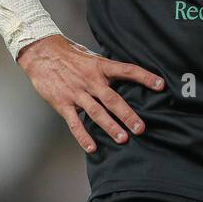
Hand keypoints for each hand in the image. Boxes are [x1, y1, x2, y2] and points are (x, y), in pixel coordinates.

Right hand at [17, 35, 164, 152]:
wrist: (41, 53)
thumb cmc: (69, 55)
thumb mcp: (91, 57)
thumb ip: (107, 69)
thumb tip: (126, 77)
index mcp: (100, 66)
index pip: (127, 70)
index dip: (145, 77)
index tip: (160, 85)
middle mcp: (91, 81)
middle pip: (113, 99)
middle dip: (128, 114)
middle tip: (141, 128)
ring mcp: (76, 93)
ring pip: (96, 113)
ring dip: (110, 127)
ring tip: (123, 139)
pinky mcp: (63, 104)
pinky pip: (75, 123)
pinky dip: (83, 136)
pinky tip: (93, 148)